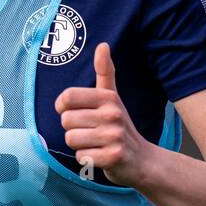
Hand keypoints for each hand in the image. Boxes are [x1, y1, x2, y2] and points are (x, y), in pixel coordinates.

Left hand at [55, 41, 151, 187]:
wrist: (142, 159)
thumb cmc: (119, 126)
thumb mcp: (112, 98)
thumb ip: (105, 72)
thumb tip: (102, 45)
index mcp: (108, 97)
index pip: (67, 97)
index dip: (63, 108)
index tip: (73, 113)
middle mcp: (112, 114)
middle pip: (66, 121)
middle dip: (73, 129)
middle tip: (91, 132)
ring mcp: (114, 136)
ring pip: (71, 139)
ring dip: (79, 145)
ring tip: (95, 144)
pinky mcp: (113, 157)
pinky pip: (81, 157)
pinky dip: (86, 160)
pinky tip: (100, 156)